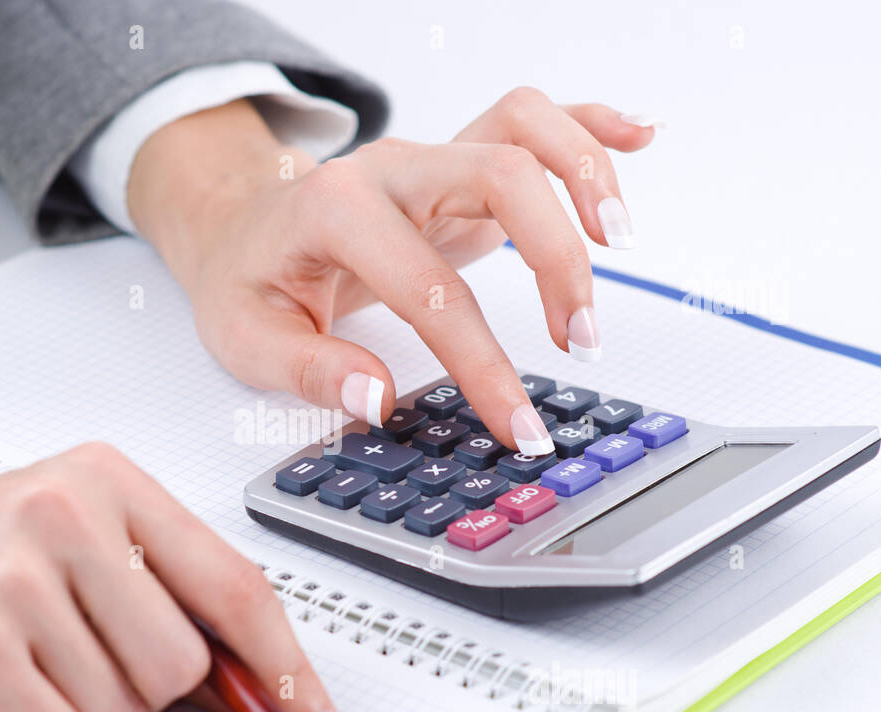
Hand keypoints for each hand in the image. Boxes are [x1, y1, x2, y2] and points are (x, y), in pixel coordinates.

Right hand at [0, 444, 350, 711]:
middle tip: (73, 659)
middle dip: (143, 693)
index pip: (236, 583)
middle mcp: (69, 513)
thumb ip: (160, 590)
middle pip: (186, 667)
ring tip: (24, 664)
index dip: (285, 664)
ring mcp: (19, 576)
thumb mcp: (63, 537)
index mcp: (108, 478)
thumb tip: (251, 681)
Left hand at [129, 90, 657, 452]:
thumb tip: (377, 399)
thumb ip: (311, 369)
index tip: (517, 424)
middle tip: (582, 339)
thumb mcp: (248, 339)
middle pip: (497, 175)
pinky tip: (638, 138)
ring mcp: (428, 158)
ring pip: (522, 126)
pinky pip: (530, 118)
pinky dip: (587, 126)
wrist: (242, 228)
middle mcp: (391, 170)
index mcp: (336, 211)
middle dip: (555, 258)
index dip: (483, 364)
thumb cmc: (248, 281)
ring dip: (584, 177)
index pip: (429, 289)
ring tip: (619, 246)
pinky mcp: (456, 163)